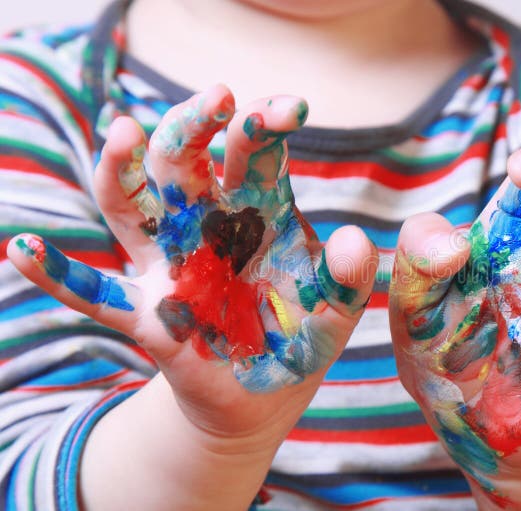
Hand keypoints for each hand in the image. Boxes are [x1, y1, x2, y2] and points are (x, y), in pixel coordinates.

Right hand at [7, 84, 375, 444]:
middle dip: (193, 124)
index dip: (265, 125)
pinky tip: (21, 252)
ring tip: (123, 134)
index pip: (254, 154)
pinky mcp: (147, 313)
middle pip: (183, 161)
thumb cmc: (303, 339)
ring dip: (121, 168)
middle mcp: (206, 225)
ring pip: (132, 205)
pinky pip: (95, 292)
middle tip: (215, 98)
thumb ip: (349, 278)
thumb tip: (352, 240)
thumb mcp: (337, 311)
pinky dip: (58, 274)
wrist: (265, 394)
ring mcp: (170, 264)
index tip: (289, 107)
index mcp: (258, 214)